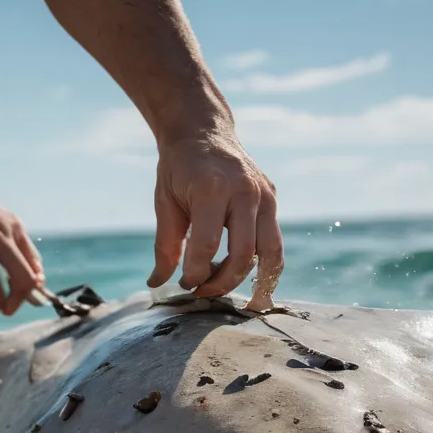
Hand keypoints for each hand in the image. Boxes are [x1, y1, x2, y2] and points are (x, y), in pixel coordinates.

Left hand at [147, 128, 283, 308]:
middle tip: (202, 292)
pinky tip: (255, 284)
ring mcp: (263, 195)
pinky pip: (275, 242)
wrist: (203, 129)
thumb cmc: (179, 168)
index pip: (207, 246)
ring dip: (255, 283)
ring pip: (270, 253)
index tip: (184, 284)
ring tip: (244, 304)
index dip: (195, 273)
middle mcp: (244, 191)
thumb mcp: (165, 203)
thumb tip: (157, 284)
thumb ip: (165, 246)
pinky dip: (267, 267)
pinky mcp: (272, 199)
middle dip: (222, 282)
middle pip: (242, 255)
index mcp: (211, 189)